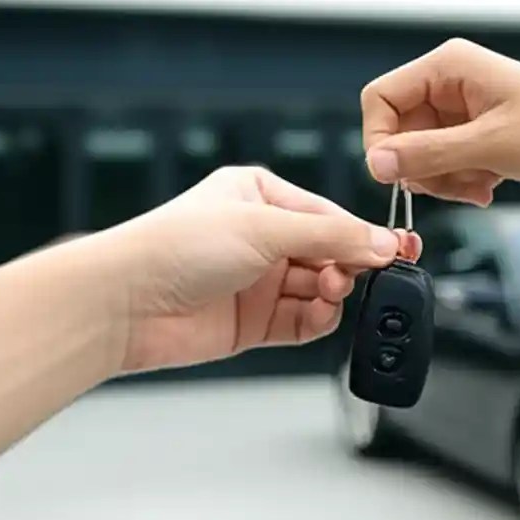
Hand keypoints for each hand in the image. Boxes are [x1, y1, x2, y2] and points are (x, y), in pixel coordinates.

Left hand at [110, 166, 421, 372]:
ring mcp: (257, 281)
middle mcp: (260, 237)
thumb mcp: (264, 227)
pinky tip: (320, 315)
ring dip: (334, 294)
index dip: (363, 235)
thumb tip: (384, 244)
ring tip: (331, 293)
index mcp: (259, 196)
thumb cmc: (173, 247)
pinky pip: (303, 321)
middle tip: (364, 275)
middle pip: (330, 254)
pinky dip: (318, 320)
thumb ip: (331, 238)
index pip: (329, 215)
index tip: (397, 249)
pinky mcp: (253, 322)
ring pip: (320, 290)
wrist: (123, 304)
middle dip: (349, 266)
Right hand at [360, 39, 519, 233]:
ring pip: (422, 155)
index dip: (380, 140)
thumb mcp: (490, 146)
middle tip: (452, 185)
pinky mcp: (481, 137)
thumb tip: (376, 164)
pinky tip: (489, 188)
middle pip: (399, 132)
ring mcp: (467, 112)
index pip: (382, 98)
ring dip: (443, 180)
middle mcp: (453, 84)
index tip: (397, 176)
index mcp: (450, 67)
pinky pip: (447, 166)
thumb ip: (428, 154)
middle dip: (421, 167)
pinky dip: (461, 183)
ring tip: (480, 186)